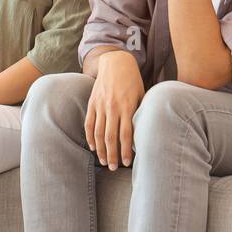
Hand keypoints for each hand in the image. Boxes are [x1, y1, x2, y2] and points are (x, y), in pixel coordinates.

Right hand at [84, 50, 144, 169]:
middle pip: (110, 137)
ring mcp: (100, 105)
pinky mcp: (92, 103)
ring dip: (100, 149)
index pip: (125, 134)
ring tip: (103, 162)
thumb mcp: (141, 95)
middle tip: (112, 168)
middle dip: (111, 155)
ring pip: (98, 132)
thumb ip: (140, 113)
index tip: (127, 163)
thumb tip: (142, 133)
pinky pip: (89, 123)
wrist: (116, 63)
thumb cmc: (133, 81)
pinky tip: (92, 147)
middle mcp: (112, 107)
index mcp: (126, 107)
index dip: (125, 151)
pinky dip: (90, 136)